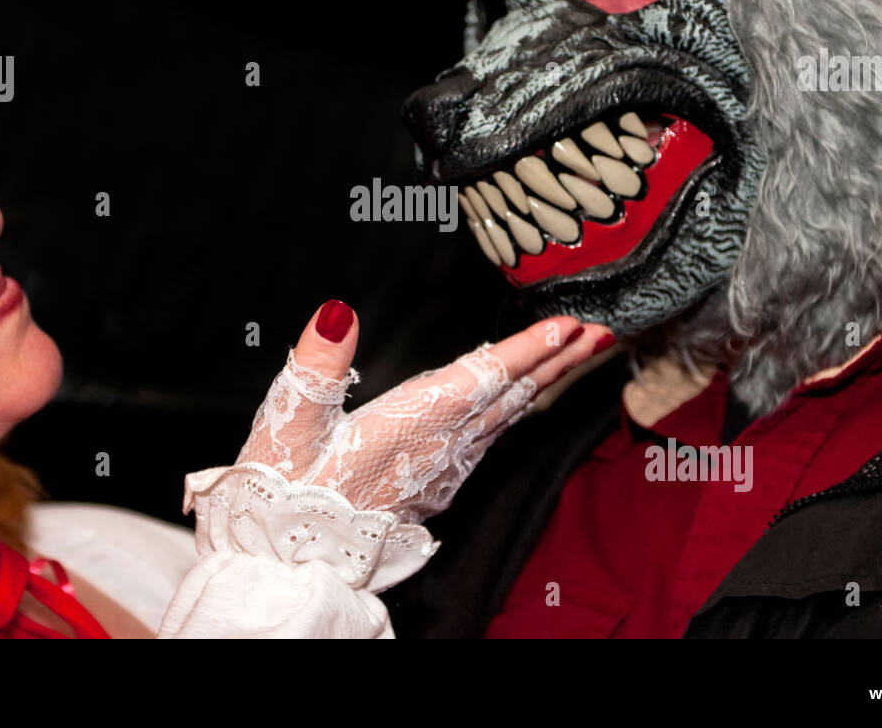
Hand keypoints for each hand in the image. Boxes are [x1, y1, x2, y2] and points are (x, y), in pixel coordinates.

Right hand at [234, 300, 614, 523]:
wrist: (287, 567)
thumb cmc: (282, 500)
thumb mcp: (286, 429)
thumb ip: (316, 367)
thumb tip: (338, 314)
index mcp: (409, 427)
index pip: (482, 379)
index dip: (527, 349)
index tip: (568, 325)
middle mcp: (437, 449)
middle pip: (511, 398)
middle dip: (557, 361)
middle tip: (599, 331)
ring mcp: (441, 470)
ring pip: (506, 419)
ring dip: (542, 383)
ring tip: (572, 355)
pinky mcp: (434, 485)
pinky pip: (489, 440)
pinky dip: (513, 411)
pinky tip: (516, 404)